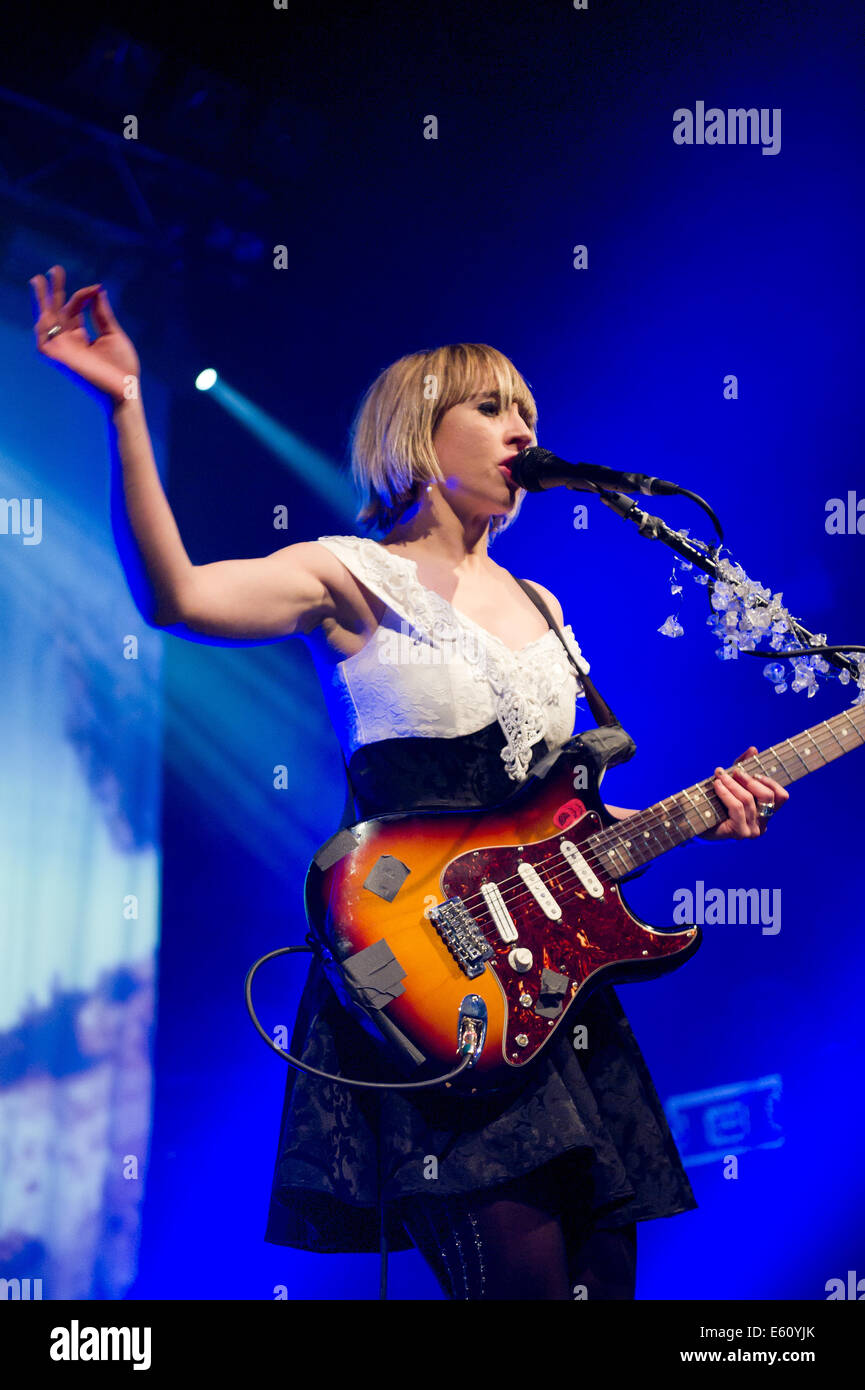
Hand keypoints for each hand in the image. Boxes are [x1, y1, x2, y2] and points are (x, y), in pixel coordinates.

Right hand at [29, 264, 139, 406]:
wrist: (126, 389)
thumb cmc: (123, 368)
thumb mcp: (113, 334)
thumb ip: (103, 314)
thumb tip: (98, 289)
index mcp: (81, 336)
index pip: (75, 309)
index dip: (83, 295)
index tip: (96, 287)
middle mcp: (69, 340)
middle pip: (56, 311)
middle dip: (53, 291)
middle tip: (54, 269)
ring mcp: (63, 349)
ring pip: (46, 321)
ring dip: (42, 301)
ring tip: (38, 280)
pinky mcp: (59, 358)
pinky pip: (43, 340)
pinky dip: (42, 325)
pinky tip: (44, 310)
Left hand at [699, 746, 789, 840]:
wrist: (698, 823)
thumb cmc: (717, 802)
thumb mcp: (732, 782)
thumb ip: (743, 766)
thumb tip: (753, 749)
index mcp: (766, 813)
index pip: (781, 797)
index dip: (770, 782)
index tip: (755, 773)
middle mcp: (762, 824)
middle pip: (767, 796)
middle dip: (749, 780)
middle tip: (735, 771)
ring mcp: (752, 830)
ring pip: (748, 800)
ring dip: (732, 784)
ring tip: (720, 776)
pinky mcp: (739, 832)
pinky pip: (736, 807)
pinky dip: (726, 793)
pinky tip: (717, 785)